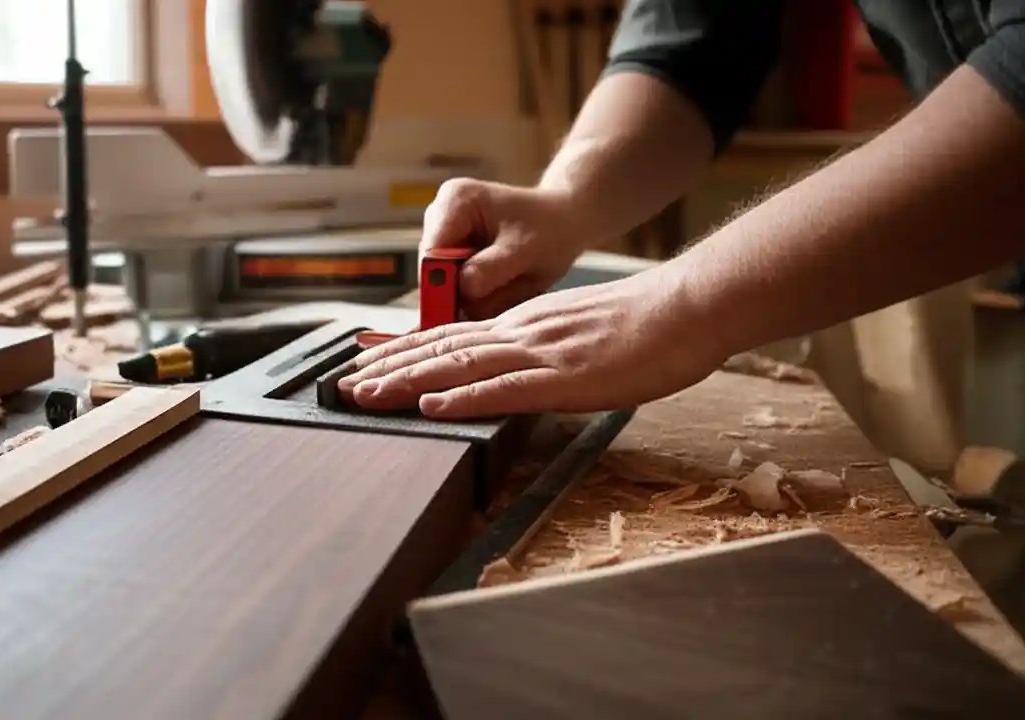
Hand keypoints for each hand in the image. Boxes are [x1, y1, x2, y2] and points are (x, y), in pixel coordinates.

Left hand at [337, 270, 727, 417]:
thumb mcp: (579, 329)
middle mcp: (521, 333)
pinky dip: (463, 398)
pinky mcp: (564, 377)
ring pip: (458, 367)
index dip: (403, 349)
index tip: (367, 359)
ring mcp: (540, 354)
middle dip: (388, 366)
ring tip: (365, 395)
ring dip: (406, 382)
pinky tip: (432, 406)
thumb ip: (543, 346)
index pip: (451, 335)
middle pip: (441, 348)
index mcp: (524, 323)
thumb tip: (514, 366)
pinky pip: (504, 389)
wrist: (687, 307)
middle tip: (344, 382)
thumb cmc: (643, 325)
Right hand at [423, 178, 597, 318]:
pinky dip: (479, 294)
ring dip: (475, 296)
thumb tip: (460, 291)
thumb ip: (489, 270)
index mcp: (454, 201)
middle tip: (499, 298)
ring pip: (444, 285)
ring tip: (510, 283)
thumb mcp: (524, 251)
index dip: (441, 289)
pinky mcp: (452, 253)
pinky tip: (504, 283)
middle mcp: (440, 214)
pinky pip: (456, 287)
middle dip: (462, 294)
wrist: (566, 221)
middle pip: (432, 273)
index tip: (462, 314)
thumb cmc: (550, 229)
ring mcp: (444, 234)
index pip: (430, 256)